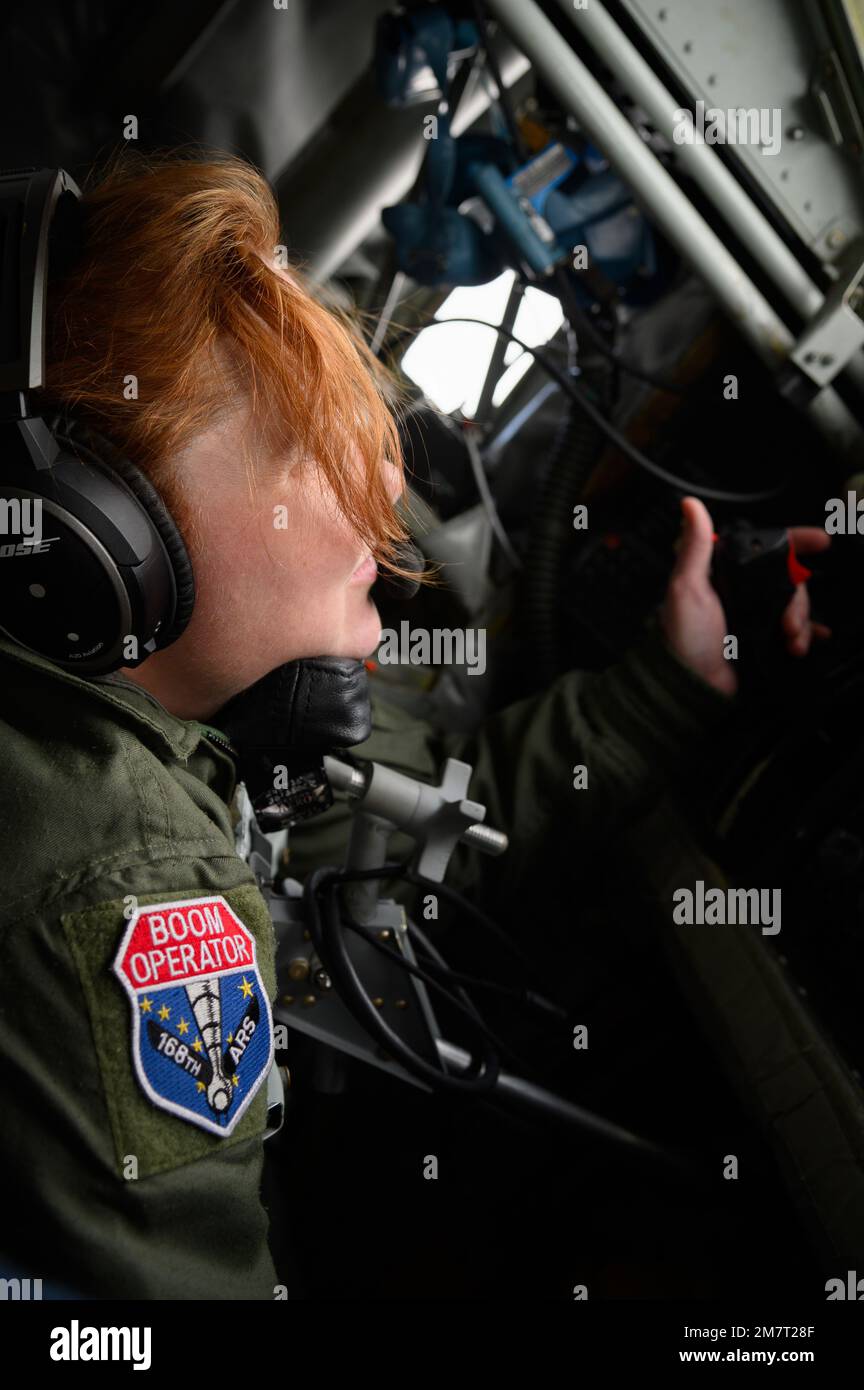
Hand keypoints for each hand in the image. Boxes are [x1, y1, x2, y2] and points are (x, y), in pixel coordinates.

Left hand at [659, 496, 831, 695]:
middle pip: (788, 578)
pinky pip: (795, 629)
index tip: (820, 541)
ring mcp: (754, 615)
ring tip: (791, 638)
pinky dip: (806, 633)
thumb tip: (690, 506)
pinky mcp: (763, 637)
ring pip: (795, 604)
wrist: (693, 687)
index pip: (764, 548)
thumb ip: (694, 547)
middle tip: (789, 620)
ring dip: (800, 620)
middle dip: (798, 598)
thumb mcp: (686, 588)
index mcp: (723, 573)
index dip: (794, 541)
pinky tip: (807, 640)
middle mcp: (741, 591)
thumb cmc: (683, 640)